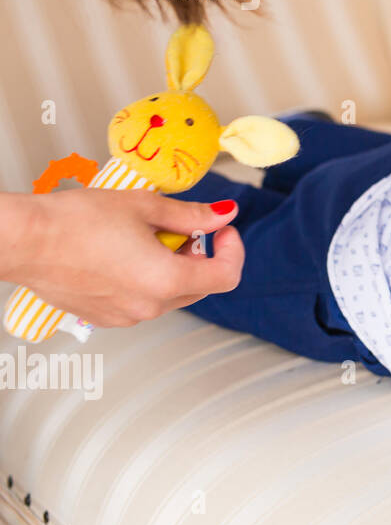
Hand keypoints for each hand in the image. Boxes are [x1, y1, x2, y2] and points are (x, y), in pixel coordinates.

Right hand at [11, 189, 243, 327]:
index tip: (223, 230)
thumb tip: (224, 215)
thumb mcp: (145, 206)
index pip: (226, 276)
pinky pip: (143, 300)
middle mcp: (149, 307)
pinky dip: (148, 279)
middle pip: (201, 286)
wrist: (23, 241)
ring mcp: (126, 317)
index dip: (233, 249)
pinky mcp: (105, 317)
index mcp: (165, 281)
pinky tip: (124, 253)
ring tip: (145, 237)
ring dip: (174, 267)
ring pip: (172, 294)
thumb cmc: (74, 221)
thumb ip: (192, 215)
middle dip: (202, 255)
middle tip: (182, 227)